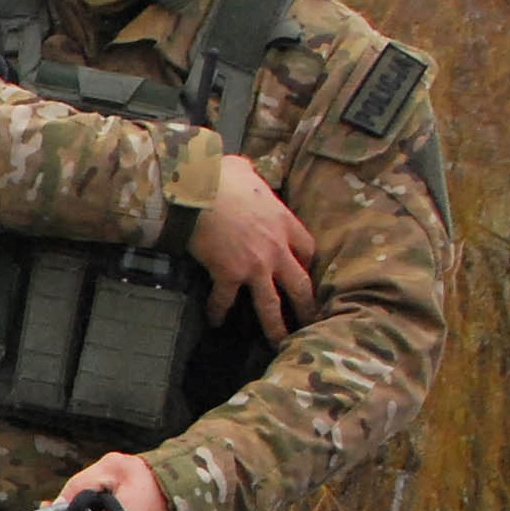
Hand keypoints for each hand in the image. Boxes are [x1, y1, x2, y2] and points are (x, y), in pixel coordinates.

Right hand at [192, 154, 316, 338]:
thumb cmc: (220, 176)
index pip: (308, 249)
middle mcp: (276, 249)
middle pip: (301, 284)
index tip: (305, 271)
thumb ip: (251, 174)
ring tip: (280, 343)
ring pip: (271, 303)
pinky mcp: (229, 275)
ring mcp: (254, 266)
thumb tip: (242, 168)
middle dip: (307, 305)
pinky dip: (219, 311)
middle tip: (311, 321)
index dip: (307, 263)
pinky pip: (226, 300)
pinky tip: (215, 321)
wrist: (198, 192)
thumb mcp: (244, 169)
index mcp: (284, 222)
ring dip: (276, 325)